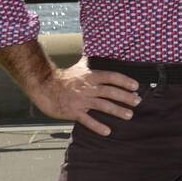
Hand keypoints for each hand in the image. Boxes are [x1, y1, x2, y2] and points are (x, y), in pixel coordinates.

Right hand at [26, 59, 141, 136]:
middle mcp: (87, 88)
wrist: (44, 87)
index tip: (136, 86)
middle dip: (125, 97)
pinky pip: (87, 120)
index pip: (111, 77)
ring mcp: (80, 100)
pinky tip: (107, 131)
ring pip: (102, 105)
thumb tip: (102, 49)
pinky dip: (97, 126)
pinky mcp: (73, 112)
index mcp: (90, 76)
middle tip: (137, 101)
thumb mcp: (80, 67)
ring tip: (129, 115)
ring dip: (117, 110)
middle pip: (110, 92)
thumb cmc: (64, 77)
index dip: (124, 81)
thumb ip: (92, 61)